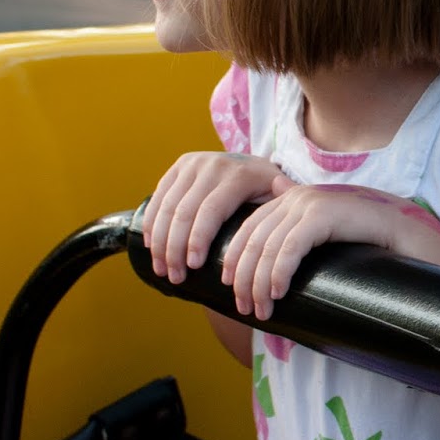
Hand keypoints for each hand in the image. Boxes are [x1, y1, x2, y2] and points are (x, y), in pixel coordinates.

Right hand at [145, 152, 284, 282]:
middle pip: (184, 211)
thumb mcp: (282, 198)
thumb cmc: (270, 192)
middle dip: (175, 248)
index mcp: (238, 174)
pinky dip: (152, 222)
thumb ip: (286, 207)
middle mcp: (213, 164)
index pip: (211, 210)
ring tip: (161, 268)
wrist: (255, 166)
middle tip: (175, 277)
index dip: (197, 239)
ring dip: (159, 240)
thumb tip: (288, 214)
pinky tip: (150, 244)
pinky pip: (159, 195)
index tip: (192, 267)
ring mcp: (193, 163)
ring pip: (167, 205)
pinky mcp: (179, 165)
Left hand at [222, 180, 439, 319]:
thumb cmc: (371, 253)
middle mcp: (299, 195)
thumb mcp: (327, 247)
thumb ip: (298, 241)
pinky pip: (291, 244)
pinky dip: (279, 270)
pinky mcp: (329, 212)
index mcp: (294, 201)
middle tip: (247, 311)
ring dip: (258, 282)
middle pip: (252, 237)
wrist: (418, 240)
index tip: (234, 296)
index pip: (249, 228)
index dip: (235, 261)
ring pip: (267, 244)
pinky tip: (278, 293)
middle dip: (243, 277)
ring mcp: (313, 201)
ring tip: (262, 311)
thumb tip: (266, 267)